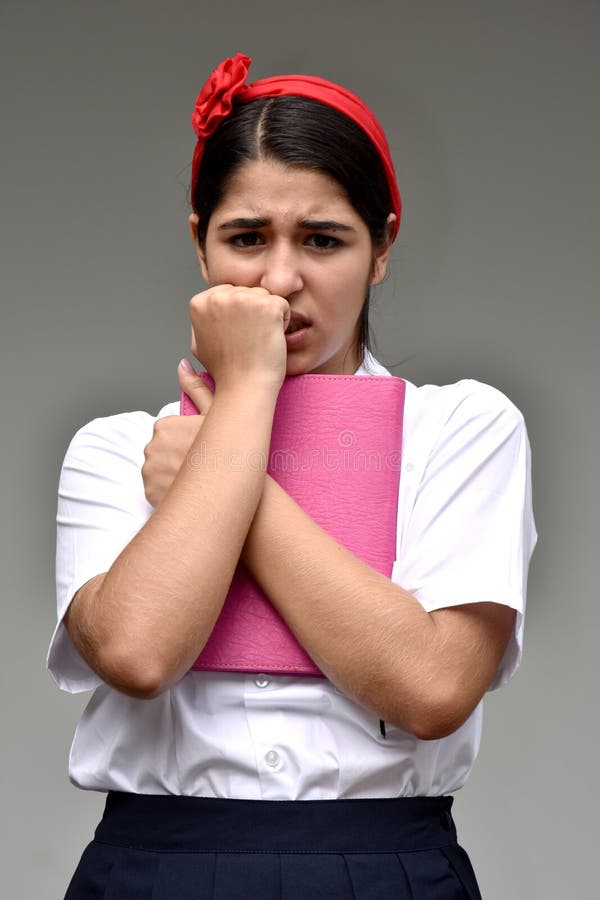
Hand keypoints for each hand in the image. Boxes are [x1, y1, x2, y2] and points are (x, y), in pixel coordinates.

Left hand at [142, 360, 215, 507]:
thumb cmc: (229, 453)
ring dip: (171, 475)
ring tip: (196, 479)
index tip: (201, 448)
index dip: (186, 440)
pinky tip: (188, 490)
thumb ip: (197, 388)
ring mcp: (148, 473)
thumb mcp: (216, 415)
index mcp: (163, 427)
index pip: (169, 432)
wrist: (233, 494)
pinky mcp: (150, 496)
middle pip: (161, 451)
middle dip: (176, 457)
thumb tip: (182, 364)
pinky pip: (155, 491)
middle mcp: (150, 448)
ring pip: (157, 471)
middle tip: (200, 465)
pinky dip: (167, 492)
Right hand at [189, 284, 289, 392]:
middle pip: (247, 291)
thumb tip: (204, 305)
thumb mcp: (200, 343)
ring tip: (257, 340)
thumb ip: (202, 320)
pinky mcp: (267, 305)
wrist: (244, 387)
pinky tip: (269, 339)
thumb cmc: (226, 371)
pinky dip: (282, 322)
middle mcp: (218, 297)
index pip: (229, 293)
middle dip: (252, 313)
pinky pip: (282, 305)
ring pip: (265, 296)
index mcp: (199, 302)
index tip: (234, 336)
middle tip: (246, 340)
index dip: (236, 315)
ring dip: (267, 316)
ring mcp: (243, 299)